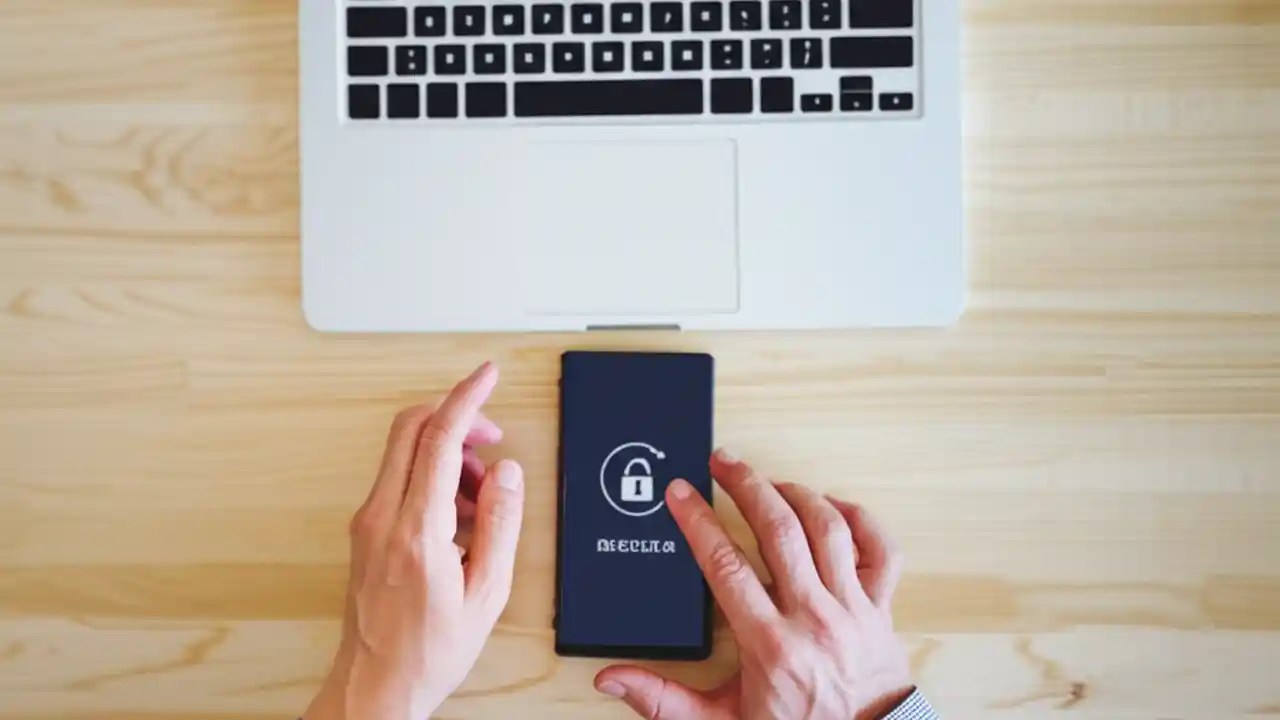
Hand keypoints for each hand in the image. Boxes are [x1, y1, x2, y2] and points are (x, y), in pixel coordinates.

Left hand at [305, 362, 524, 719]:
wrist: (374, 686)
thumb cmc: (427, 652)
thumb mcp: (487, 593)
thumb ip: (501, 524)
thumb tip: (508, 474)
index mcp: (416, 530)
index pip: (439, 438)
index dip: (467, 397)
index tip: (487, 375)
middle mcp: (381, 517)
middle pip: (412, 428)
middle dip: (456, 417)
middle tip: (492, 437)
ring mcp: (367, 522)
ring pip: (406, 451)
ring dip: (447, 454)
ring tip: (481, 498)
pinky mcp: (365, 530)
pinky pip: (400, 479)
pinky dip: (432, 477)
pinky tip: (459, 516)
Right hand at [596, 450, 912, 719]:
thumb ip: (663, 700)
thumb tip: (611, 679)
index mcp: (771, 643)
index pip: (726, 566)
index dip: (698, 523)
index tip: (679, 494)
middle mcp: (815, 617)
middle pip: (779, 530)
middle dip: (746, 486)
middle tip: (722, 461)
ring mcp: (853, 608)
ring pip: (828, 529)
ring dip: (796, 494)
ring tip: (768, 481)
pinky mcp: (881, 608)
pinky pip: (880, 550)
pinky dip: (859, 520)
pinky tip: (832, 507)